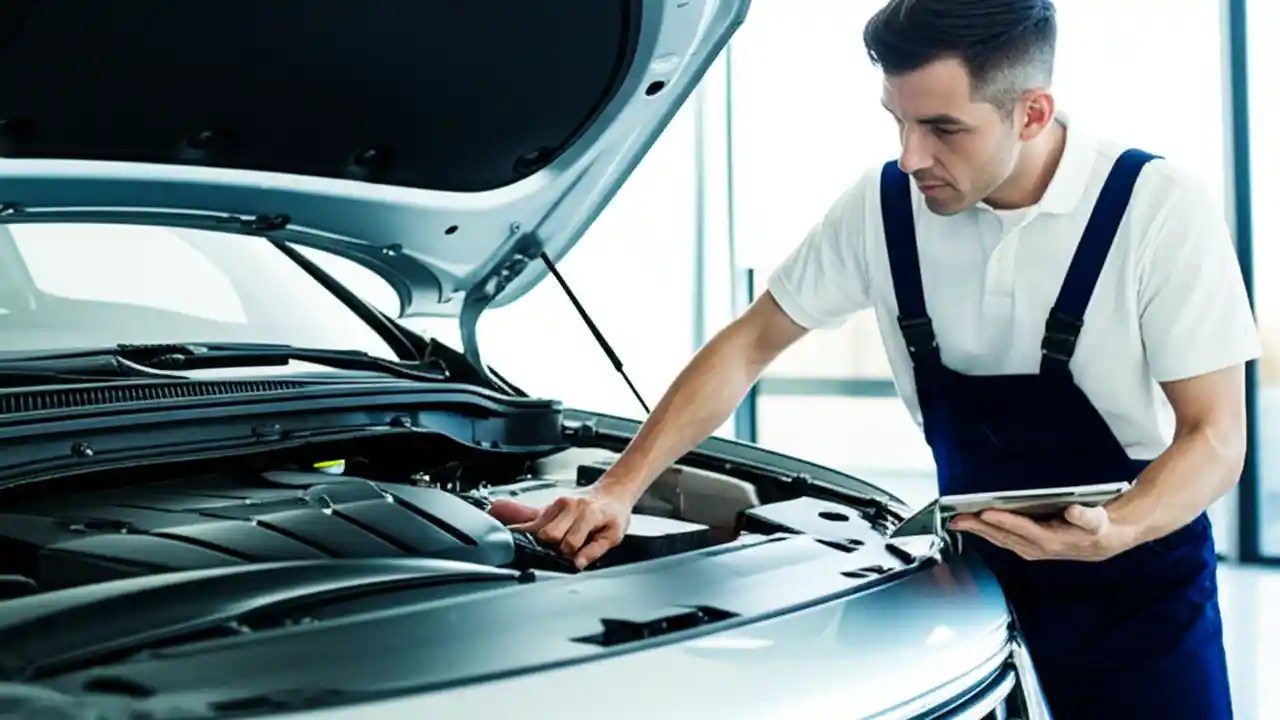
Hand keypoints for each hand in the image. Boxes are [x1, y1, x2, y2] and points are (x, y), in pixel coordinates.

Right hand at [489, 484, 632, 569]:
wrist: (611, 493)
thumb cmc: (613, 514)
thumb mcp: (613, 536)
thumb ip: (594, 551)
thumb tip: (577, 564)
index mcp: (588, 513)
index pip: (569, 542)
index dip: (570, 554)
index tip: (574, 557)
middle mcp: (570, 505)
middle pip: (547, 534)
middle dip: (553, 547)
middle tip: (563, 549)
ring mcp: (557, 503)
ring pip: (537, 528)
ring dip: (543, 541)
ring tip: (555, 544)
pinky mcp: (549, 505)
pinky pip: (531, 519)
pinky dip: (529, 529)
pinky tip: (526, 535)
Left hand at [948, 504, 1135, 561]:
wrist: (1104, 542)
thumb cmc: (1098, 527)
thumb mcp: (1097, 520)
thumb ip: (1086, 516)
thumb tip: (1073, 510)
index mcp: (1051, 541)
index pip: (1022, 529)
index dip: (1004, 521)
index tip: (985, 513)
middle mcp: (1037, 548)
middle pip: (1003, 536)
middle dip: (979, 527)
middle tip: (957, 518)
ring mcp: (1031, 549)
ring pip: (1000, 539)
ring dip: (978, 531)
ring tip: (958, 521)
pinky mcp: (1028, 546)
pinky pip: (1003, 539)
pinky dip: (988, 532)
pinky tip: (975, 526)